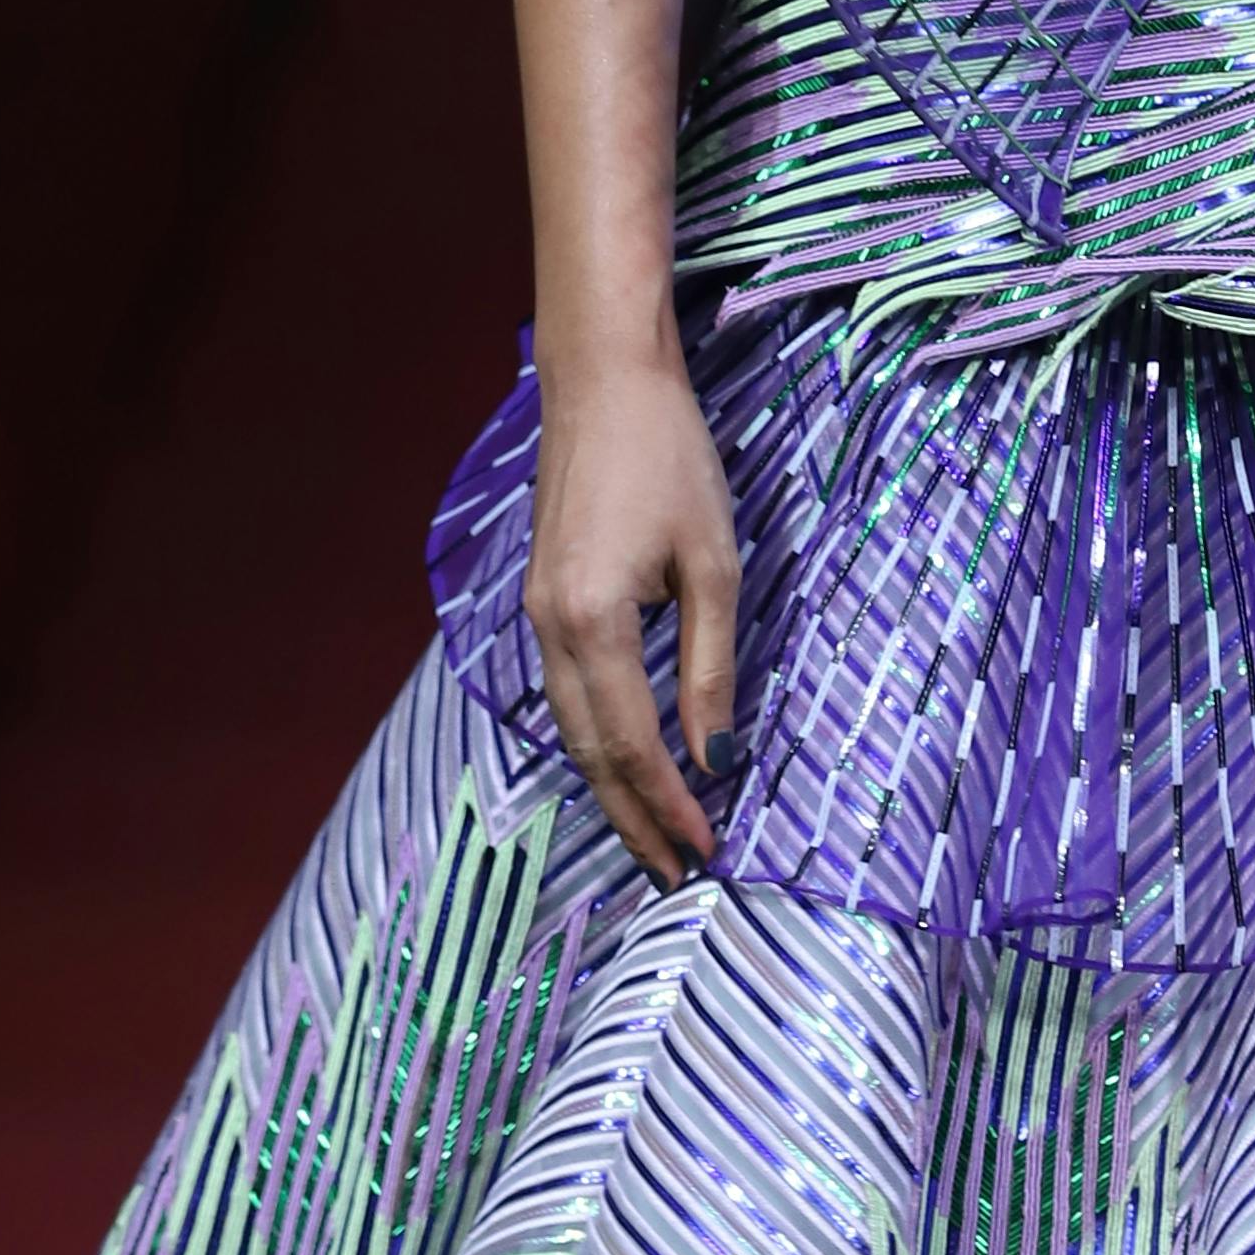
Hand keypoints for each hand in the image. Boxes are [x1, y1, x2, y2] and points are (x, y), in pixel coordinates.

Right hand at [526, 355, 740, 887]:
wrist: (601, 382)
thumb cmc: (668, 458)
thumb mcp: (712, 565)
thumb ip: (710, 668)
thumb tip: (717, 755)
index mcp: (592, 623)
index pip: (631, 745)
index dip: (668, 805)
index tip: (704, 851)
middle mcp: (550, 629)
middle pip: (587, 752)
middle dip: (632, 817)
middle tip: (674, 872)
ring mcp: (537, 615)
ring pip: (569, 727)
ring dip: (611, 786)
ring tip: (654, 835)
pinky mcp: (543, 599)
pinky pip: (565, 692)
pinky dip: (595, 739)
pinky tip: (626, 761)